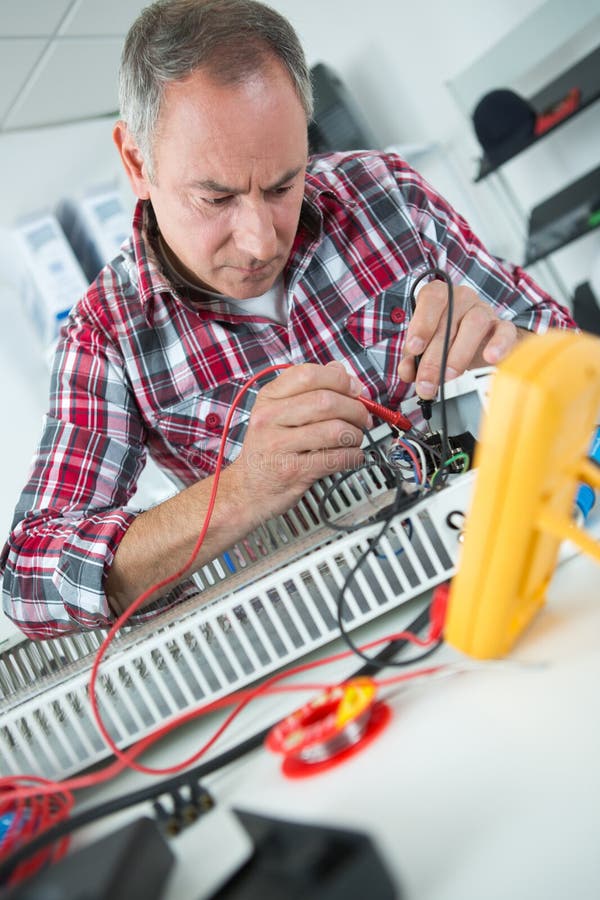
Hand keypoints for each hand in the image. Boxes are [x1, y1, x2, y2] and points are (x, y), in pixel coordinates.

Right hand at [227, 362, 371, 521]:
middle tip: (362, 417)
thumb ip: (308, 390)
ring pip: (335, 430)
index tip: (355, 389)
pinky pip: (337, 458)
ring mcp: (279, 445)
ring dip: (355, 435)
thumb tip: (341, 371)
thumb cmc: (267, 450)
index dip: (340, 379)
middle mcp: (270, 419)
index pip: (308, 375)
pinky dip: (353, 456)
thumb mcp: (277, 413)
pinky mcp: (293, 471)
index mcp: (269, 398)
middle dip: (355, 409)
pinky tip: (350, 455)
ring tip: (354, 438)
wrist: (247, 488)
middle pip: (326, 401)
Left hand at [397, 280, 520, 398]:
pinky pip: (505, 331)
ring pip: (475, 323)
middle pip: (449, 320)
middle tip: (427, 381)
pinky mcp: (504, 328)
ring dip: (459, 354)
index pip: (432, 297)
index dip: (422, 323)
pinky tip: (490, 358)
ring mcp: (484, 311)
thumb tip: (407, 371)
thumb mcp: (423, 350)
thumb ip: (412, 359)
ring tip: (449, 377)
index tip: (415, 349)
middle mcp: (462, 298)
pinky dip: (499, 344)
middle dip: (434, 356)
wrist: (479, 346)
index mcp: (439, 297)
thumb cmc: (446, 343)